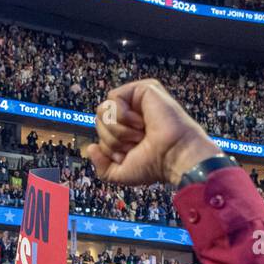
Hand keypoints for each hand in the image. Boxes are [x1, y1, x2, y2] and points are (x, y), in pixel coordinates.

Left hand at [83, 79, 220, 186]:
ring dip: (118, 129)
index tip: (129, 154)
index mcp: (127, 129)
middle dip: (112, 138)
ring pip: (103, 109)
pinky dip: (123, 116)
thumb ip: (102, 167)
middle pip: (100, 119)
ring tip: (139, 134)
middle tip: (136, 143)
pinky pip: (113, 98)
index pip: (101, 131)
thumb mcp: (121, 174)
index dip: (109, 147)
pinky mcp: (143, 89)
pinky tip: (140, 122)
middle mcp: (132, 113)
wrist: (173, 157)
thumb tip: (90, 147)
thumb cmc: (154, 166)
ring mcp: (137, 100)